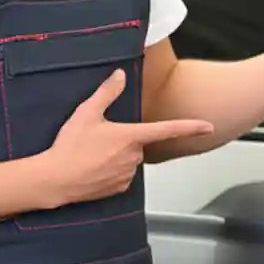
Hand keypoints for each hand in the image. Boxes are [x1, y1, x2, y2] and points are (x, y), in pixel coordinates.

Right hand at [43, 69, 213, 207]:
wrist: (55, 179)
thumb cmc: (70, 146)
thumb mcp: (86, 113)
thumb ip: (106, 92)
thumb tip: (120, 75)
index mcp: (131, 136)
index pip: (167, 129)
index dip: (190, 127)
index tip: (208, 126)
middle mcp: (134, 156)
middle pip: (139, 143)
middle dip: (124, 139)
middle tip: (99, 138)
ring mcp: (127, 174)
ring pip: (130, 159)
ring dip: (117, 155)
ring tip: (92, 154)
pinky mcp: (118, 188)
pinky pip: (122, 174)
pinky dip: (112, 170)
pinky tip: (94, 167)